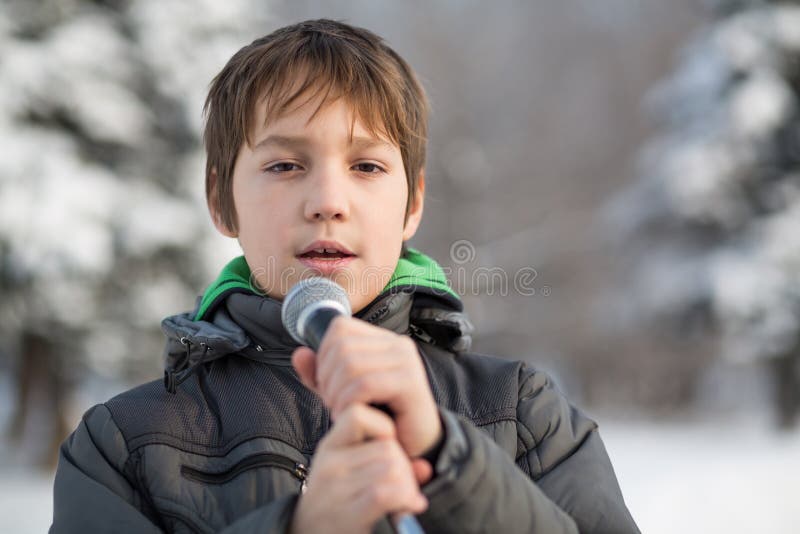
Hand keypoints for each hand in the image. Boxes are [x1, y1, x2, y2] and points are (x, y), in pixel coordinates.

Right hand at [290, 404, 429, 533]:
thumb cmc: (334, 506)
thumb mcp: (351, 476)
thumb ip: (385, 463)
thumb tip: (424, 468)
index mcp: (330, 447)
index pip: (358, 415)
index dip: (383, 426)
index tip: (388, 447)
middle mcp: (330, 464)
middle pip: (387, 448)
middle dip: (405, 466)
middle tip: (405, 485)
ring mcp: (336, 489)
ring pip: (392, 469)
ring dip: (408, 486)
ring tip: (405, 498)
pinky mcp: (346, 514)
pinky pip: (385, 494)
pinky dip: (405, 499)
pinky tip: (409, 506)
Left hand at [292, 316, 442, 456]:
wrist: (413, 446)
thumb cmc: (379, 417)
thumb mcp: (340, 393)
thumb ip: (318, 374)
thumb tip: (299, 353)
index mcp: (383, 339)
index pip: (340, 327)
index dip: (323, 355)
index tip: (327, 384)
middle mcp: (398, 344)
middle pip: (342, 346)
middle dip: (327, 378)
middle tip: (332, 403)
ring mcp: (406, 361)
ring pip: (351, 364)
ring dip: (336, 393)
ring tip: (340, 411)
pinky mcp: (410, 383)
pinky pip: (364, 384)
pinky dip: (348, 402)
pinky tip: (348, 416)